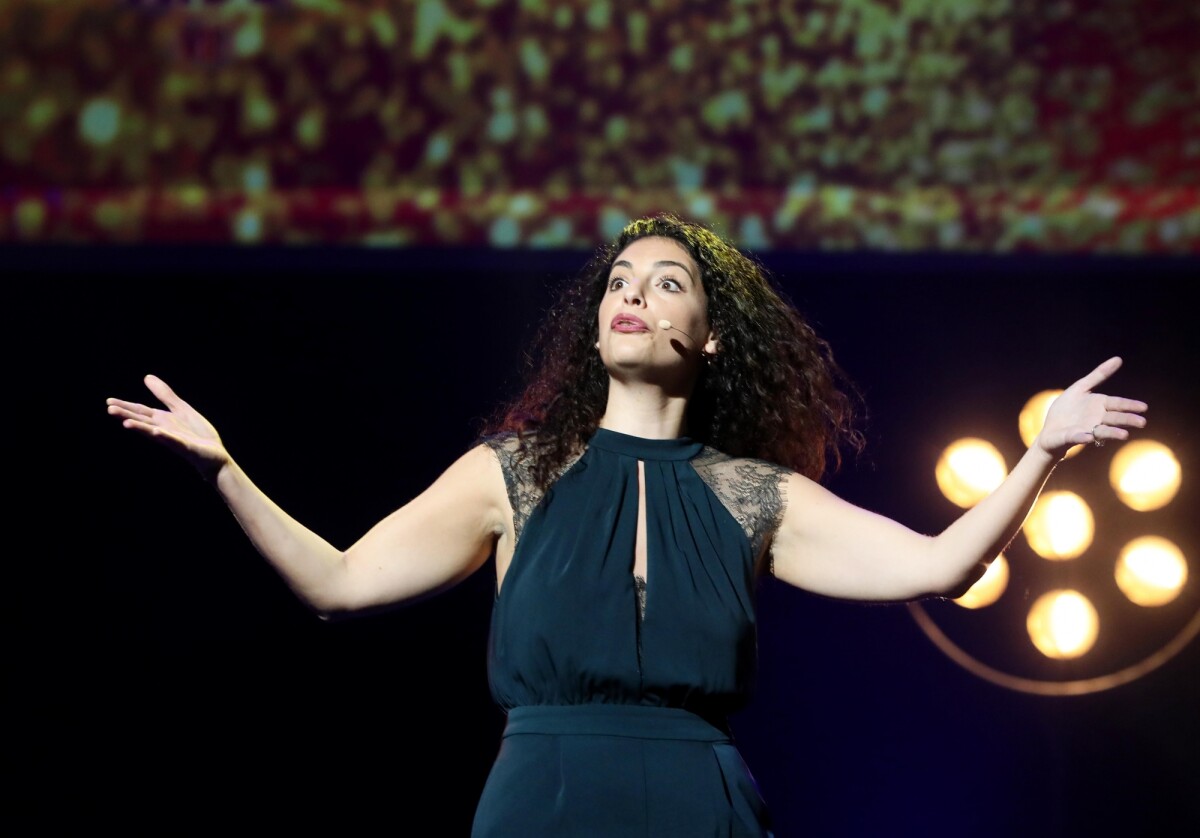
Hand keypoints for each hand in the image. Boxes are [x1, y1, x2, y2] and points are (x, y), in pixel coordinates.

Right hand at [106, 374, 229, 478]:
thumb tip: (147, 377)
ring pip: (154, 432)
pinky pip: (174, 441)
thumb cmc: (197, 434)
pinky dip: (165, 436)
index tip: (108, 401)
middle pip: (143, 421)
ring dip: (141, 428)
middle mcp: (164, 430)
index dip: (126, 406)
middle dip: (127, 416)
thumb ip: (165, 395)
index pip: (141, 411)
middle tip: (110, 410)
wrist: (215, 454)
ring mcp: (174, 439)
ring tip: (126, 423)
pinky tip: (157, 432)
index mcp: (162, 420)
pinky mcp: (186, 447)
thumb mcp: (181, 409)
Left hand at [1037, 357, 1147, 457]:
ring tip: (1124, 435)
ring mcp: (1087, 429)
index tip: (1144, 407)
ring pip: (1103, 431)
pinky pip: (1078, 437)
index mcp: (1099, 405)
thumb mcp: (1080, 387)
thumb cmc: (1067, 408)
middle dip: (1128, 420)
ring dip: (1113, 433)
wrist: (1050, 428)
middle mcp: (1097, 419)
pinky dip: (1083, 437)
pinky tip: (1087, 436)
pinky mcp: (1073, 437)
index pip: (1118, 404)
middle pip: (1115, 418)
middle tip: (1142, 422)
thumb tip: (1118, 359)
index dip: (1130, 405)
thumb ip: (1098, 375)